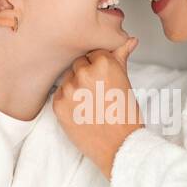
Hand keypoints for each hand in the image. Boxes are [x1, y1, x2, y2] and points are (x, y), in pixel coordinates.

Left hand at [54, 37, 143, 177]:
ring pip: (68, 79)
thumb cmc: (126, 116)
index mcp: (104, 63)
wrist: (119, 147)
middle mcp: (85, 73)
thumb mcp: (126, 82)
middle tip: (98, 94)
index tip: (104, 79)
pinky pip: (58, 95)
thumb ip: (121, 57)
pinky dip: (67, 102)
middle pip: (78, 64)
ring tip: (90, 104)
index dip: (98, 66)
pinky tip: (81, 112)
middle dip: (85, 75)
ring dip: (75, 88)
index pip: (93, 53)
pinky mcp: (58, 105)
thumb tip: (129, 40)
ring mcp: (69, 89)